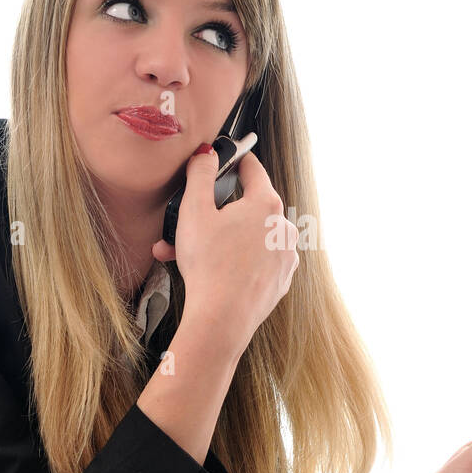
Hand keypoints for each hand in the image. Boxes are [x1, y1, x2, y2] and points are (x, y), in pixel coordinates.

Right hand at [151, 146, 298, 352]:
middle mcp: (284, 228)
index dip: (234, 161)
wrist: (222, 319)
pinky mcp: (281, 280)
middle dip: (216, 212)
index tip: (224, 160)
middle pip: (248, 207)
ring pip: (248, 237)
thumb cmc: (209, 265)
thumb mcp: (194, 211)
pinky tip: (207, 271)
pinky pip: (255, 261)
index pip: (253, 169)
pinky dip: (233, 261)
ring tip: (186, 253)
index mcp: (266, 204)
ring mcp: (285, 256)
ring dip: (219, 240)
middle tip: (189, 221)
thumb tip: (207, 153)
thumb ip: (200, 173)